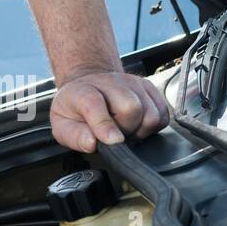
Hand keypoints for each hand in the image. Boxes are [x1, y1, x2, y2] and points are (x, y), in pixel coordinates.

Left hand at [50, 69, 170, 151]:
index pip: (94, 103)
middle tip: (114, 134)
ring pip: (151, 114)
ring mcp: (132, 83)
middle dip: (126, 130)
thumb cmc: (76, 109)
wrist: (88, 87)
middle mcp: (110, 82)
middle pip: (132, 108)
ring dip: (140, 130)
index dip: (104, 124)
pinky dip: (153, 127)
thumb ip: (74, 136)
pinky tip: (136, 125)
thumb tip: (92, 143)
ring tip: (124, 129)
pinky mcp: (149, 88)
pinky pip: (163, 115)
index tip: (112, 140)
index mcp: (83, 91)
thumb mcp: (62, 124)